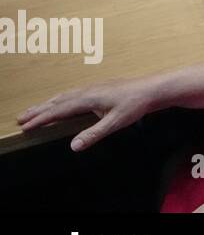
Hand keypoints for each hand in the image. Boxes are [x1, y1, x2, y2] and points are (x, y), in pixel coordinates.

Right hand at [17, 77, 160, 151]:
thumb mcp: (115, 122)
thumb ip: (94, 134)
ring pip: (64, 96)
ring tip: (34, 110)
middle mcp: (87, 91)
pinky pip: (72, 93)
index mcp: (88, 98)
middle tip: (20, 118)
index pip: (58, 110)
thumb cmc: (135, 104)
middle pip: (57, 101)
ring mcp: (92, 88)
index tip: (25, 126)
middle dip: (38, 110)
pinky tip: (60, 102)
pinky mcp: (98, 88)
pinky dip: (60, 99)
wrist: (152, 88)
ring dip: (47, 104)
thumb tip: (73, 146)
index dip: (41, 119)